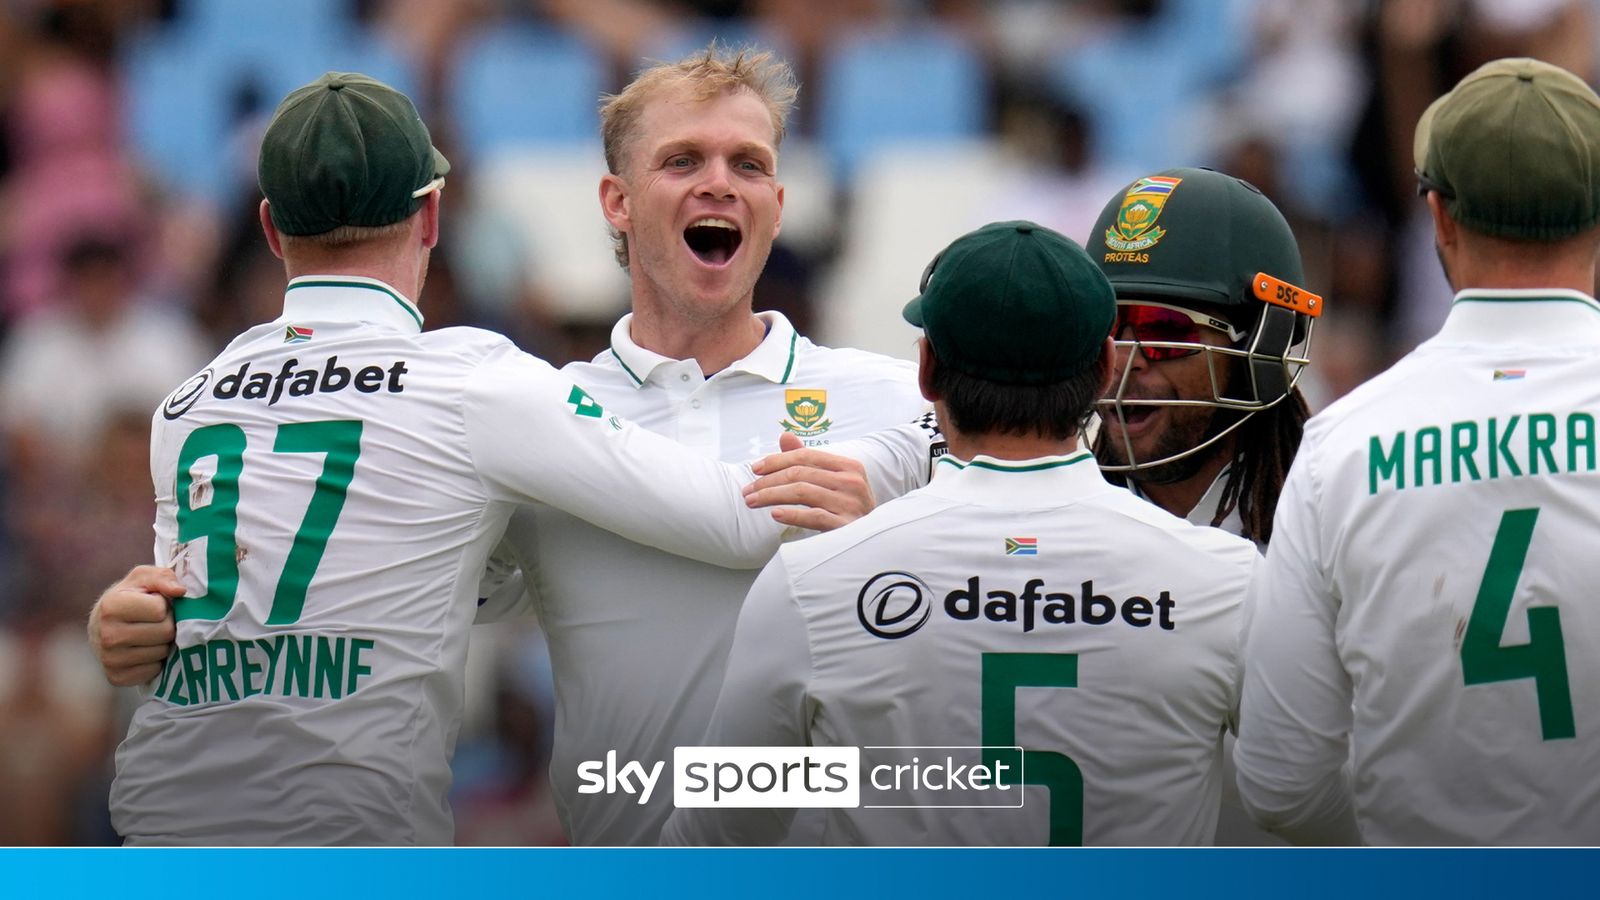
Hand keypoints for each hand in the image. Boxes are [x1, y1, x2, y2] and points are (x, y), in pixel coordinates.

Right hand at [89, 566, 182, 686]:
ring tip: (149, 634)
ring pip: (162, 652)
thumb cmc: (129, 597)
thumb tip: (180, 591)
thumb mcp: (144, 578)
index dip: (164, 606)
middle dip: (166, 624)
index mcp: (111, 606)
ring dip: (162, 643)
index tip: (154, 604)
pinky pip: (154, 670)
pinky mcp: (116, 677)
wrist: (101, 626)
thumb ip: (163, 577)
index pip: (160, 610)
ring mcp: (109, 659)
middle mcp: (107, 634)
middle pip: (165, 632)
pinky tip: (143, 650)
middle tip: (155, 621)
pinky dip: (154, 661)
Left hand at [744, 432, 875, 531]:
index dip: (777, 460)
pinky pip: (813, 516)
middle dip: (768, 481)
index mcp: (849, 466)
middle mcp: (852, 482)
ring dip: (771, 496)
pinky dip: (792, 514)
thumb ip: (808, 459)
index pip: (806, 456)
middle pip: (800, 474)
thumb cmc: (848, 507)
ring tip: (752, 502)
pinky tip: (774, 514)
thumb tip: (785, 436)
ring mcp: (850, 503)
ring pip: (802, 492)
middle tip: (747, 490)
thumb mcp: (832, 480)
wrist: (875, 540)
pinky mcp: (846, 525)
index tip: (754, 469)